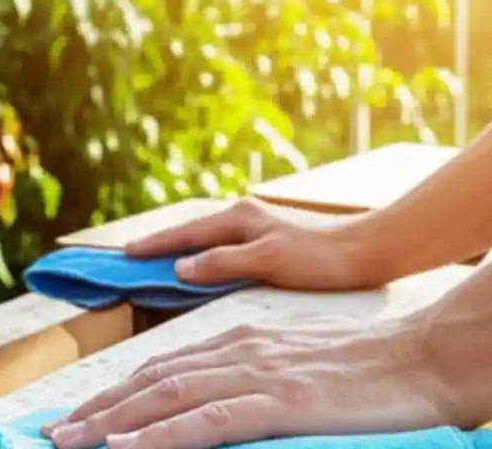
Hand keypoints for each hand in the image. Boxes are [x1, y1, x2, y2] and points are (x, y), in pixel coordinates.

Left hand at [42, 318, 454, 448]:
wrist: (431, 356)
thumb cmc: (374, 373)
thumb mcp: (302, 374)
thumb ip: (257, 387)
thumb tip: (220, 414)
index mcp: (244, 343)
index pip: (162, 368)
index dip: (113, 394)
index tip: (76, 418)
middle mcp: (241, 351)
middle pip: (151, 380)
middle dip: (95, 410)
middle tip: (51, 434)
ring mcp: (261, 374)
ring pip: (167, 397)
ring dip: (111, 422)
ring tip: (69, 442)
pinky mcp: (284, 400)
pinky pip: (209, 420)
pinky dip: (161, 435)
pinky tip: (127, 447)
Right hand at [125, 198, 379, 289]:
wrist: (369, 252)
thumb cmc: (322, 257)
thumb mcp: (269, 260)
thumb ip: (223, 263)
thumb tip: (180, 268)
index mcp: (238, 217)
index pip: (183, 233)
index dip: (153, 245)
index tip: (122, 254)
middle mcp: (244, 218)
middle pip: (191, 233)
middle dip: (161, 246)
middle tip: (128, 260)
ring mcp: (257, 230)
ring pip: (207, 242)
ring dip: (182, 253)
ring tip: (157, 267)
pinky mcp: (271, 245)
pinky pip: (224, 252)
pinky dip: (205, 261)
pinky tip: (203, 274)